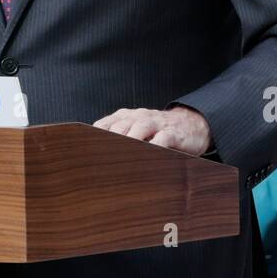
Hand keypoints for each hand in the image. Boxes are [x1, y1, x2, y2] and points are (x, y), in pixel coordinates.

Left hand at [93, 106, 211, 155]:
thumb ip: (119, 140)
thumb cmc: (157, 132)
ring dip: (130, 140)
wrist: (190, 124)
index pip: (105, 124)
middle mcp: (139, 116)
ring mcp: (156, 123)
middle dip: (110, 141)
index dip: (94, 137)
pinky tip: (149, 156)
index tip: (86, 153)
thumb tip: (96, 161)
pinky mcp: (173, 133)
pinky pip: (163, 138)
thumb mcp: (136, 131)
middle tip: (100, 159)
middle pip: (120, 126)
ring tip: (120, 156)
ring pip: (140, 128)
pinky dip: (155, 146)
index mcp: (126, 117)